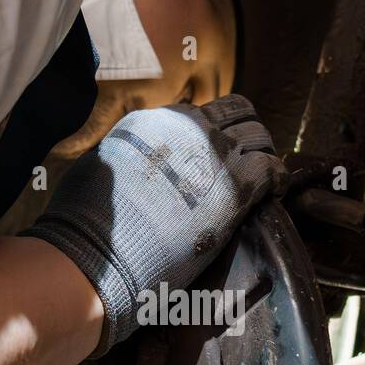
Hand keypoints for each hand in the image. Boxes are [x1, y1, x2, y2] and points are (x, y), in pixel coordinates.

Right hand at [24, 94, 286, 354]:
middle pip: (237, 114)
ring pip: (260, 137)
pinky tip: (274, 192)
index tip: (215, 151)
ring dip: (263, 155)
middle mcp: (187, 127)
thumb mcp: (104, 166)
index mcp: (153, 122)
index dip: (212, 131)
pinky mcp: (234, 187)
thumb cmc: (88, 223)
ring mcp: (213, 153)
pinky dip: (276, 179)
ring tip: (262, 178)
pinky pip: (272, 169)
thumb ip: (131, 155)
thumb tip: (137, 162)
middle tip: (247, 162)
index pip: (199, 112)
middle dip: (245, 136)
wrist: (98, 252)